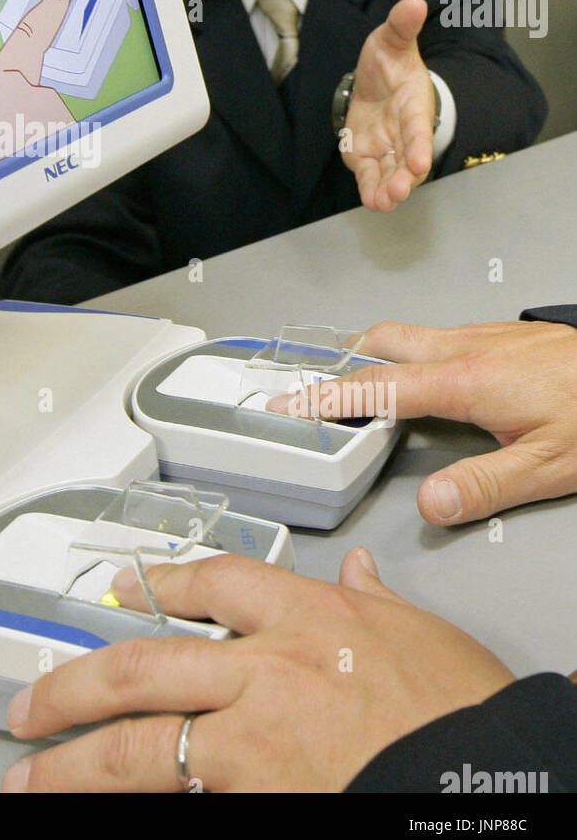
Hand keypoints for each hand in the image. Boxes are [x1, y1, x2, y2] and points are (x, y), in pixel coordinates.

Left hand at [2, 548, 513, 791]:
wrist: (489, 776)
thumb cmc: (462, 714)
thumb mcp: (419, 633)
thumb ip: (372, 601)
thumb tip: (359, 573)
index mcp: (304, 614)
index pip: (212, 580)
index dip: (158, 582)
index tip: (124, 589)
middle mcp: (263, 667)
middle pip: (141, 665)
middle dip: (72, 687)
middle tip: (29, 706)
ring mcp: (252, 737)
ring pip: (138, 744)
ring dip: (73, 764)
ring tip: (30, 776)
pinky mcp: (255, 795)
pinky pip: (179, 801)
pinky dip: (140, 806)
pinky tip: (105, 811)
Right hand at [267, 319, 576, 524]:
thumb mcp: (549, 466)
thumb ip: (483, 486)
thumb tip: (430, 504)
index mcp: (467, 381)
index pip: (377, 388)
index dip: (326, 397)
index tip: (290, 404)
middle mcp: (468, 350)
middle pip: (381, 342)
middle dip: (341, 363)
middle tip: (314, 388)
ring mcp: (484, 337)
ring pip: (408, 335)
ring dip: (374, 355)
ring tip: (359, 384)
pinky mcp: (502, 336)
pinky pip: (436, 337)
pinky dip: (408, 354)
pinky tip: (423, 379)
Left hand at [342, 0, 434, 210]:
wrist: (374, 82)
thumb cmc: (388, 63)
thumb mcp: (390, 40)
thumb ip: (401, 26)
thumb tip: (414, 2)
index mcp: (413, 105)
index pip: (418, 128)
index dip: (419, 145)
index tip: (419, 162)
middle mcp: (404, 132)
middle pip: (407, 158)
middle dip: (405, 176)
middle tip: (400, 191)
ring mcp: (387, 148)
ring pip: (390, 174)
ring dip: (388, 189)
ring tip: (383, 203)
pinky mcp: (367, 157)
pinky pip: (370, 176)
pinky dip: (370, 189)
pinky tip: (372, 201)